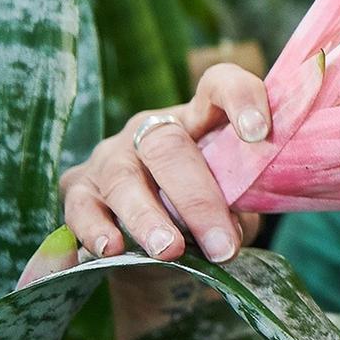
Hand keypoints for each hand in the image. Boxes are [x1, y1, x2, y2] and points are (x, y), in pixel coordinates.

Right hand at [16, 63, 268, 289]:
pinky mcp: (79, 188)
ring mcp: (111, 157)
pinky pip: (82, 206)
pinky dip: (94, 228)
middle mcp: (150, 129)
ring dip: (148, 218)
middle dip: (197, 199)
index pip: (218, 87)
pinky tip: (110, 248)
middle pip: (169, 146)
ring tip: (170, 250)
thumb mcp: (231, 207)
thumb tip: (233, 228)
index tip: (259, 133)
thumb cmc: (203, 216)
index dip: (240, 98)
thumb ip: (237, 208)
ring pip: (124, 178)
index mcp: (198, 120)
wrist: (152, 252)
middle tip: (222, 245)